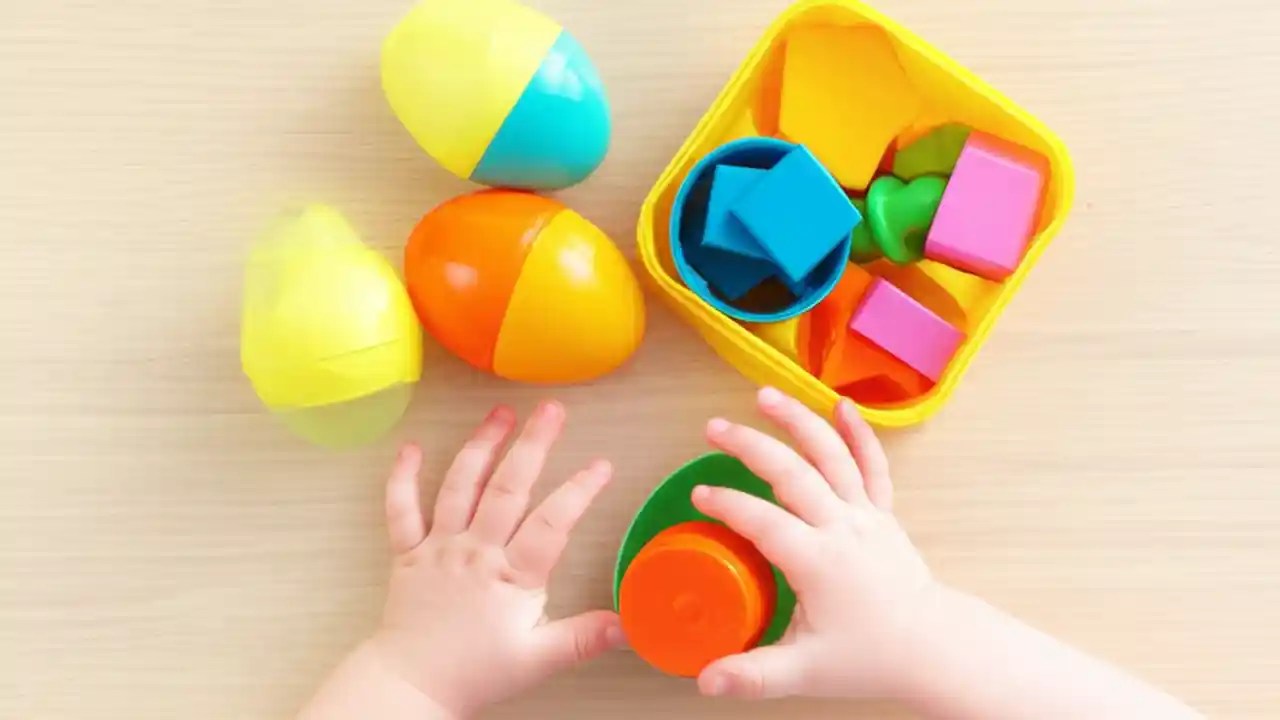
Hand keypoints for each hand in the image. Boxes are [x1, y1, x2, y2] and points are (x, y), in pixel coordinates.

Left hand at [360, 402, 622, 717]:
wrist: (411, 686)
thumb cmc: (474, 673)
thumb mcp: (537, 660)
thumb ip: (582, 638)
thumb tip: (627, 625)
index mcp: (510, 576)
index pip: (552, 523)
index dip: (579, 491)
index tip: (601, 466)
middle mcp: (475, 551)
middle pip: (507, 487)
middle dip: (534, 444)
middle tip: (553, 410)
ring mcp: (440, 547)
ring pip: (460, 486)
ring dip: (482, 445)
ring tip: (502, 413)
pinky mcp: (409, 553)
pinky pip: (402, 509)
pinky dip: (403, 477)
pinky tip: (413, 448)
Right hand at [691, 387, 935, 700]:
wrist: (933, 649)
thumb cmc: (872, 657)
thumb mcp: (806, 671)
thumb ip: (753, 675)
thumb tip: (704, 681)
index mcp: (819, 562)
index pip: (765, 521)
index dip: (729, 505)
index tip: (700, 496)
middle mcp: (843, 528)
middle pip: (793, 473)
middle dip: (750, 446)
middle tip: (713, 428)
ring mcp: (866, 516)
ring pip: (832, 456)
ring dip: (799, 421)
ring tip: (766, 396)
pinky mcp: (882, 514)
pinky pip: (873, 465)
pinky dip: (859, 433)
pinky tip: (841, 406)